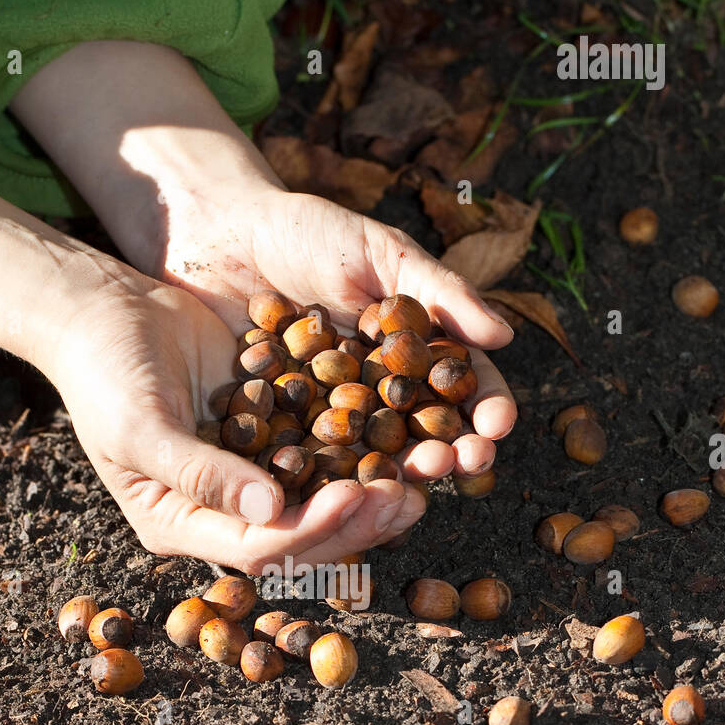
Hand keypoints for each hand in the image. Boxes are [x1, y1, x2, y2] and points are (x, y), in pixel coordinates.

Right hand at [48, 274, 425, 570]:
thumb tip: (268, 511)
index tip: (359, 498)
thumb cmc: (101, 371)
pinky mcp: (270, 433)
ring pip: (322, 498)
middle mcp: (221, 512)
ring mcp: (249, 474)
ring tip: (425, 473)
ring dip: (373, 491)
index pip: (262, 548)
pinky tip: (406, 431)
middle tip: (411, 496)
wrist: (99, 309)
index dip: (314, 529)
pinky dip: (363, 445)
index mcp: (181, 525)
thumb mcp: (138, 425)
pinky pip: (324, 450)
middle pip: (304, 535)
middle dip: (359, 520)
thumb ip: (199, 473)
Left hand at [154, 180, 516, 484]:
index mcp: (414, 354)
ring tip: (416, 478)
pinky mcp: (281, 434)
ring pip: (373, 456)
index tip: (498, 423)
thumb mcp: (379, 253)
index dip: (485, 407)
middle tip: (466, 462)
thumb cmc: (307, 233)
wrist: (219, 235)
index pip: (463, 388)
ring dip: (399, 473)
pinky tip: (344, 491)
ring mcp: (331, 419)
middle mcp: (379, 395)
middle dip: (451, 451)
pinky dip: (328, 478)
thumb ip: (439, 292)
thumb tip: (505, 335)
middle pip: (426, 432)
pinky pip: (309, 461)